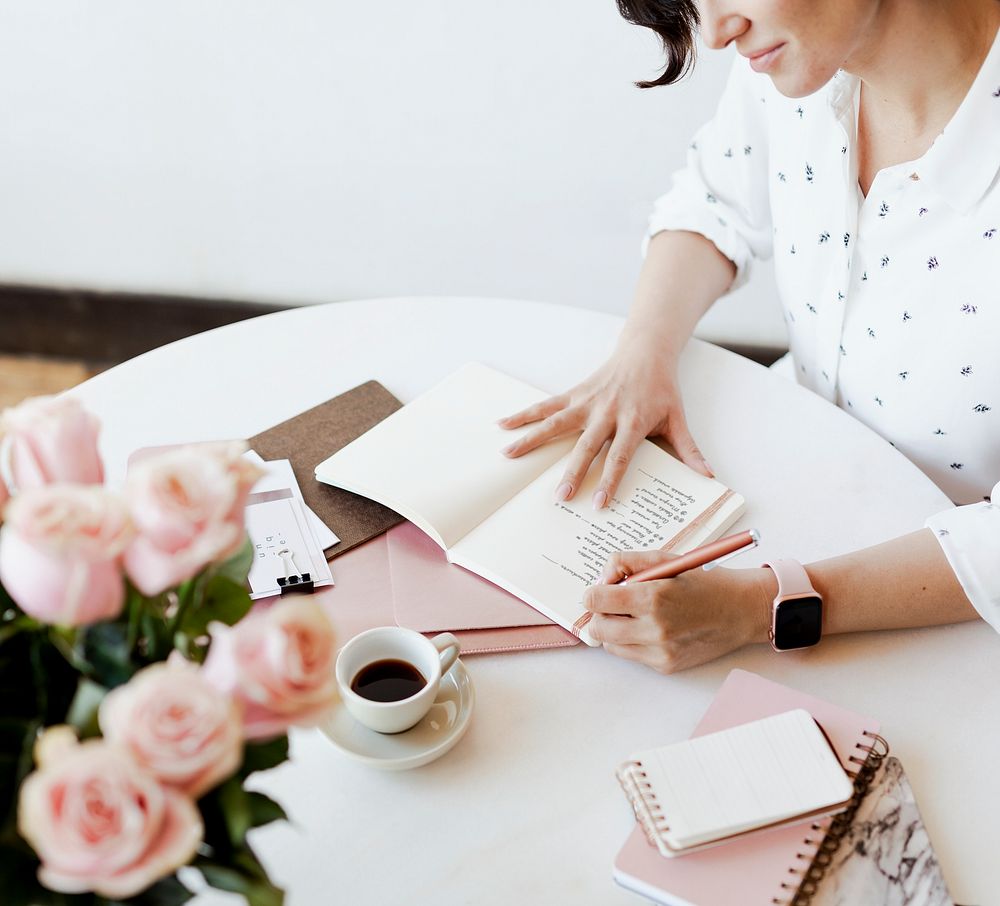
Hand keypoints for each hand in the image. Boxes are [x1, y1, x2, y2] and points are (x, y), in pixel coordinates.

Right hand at [497, 350, 711, 509]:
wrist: (646, 351)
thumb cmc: (662, 388)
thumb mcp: (678, 418)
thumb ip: (689, 449)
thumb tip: (708, 477)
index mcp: (632, 421)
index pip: (620, 456)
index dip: (609, 480)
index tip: (597, 504)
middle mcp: (606, 412)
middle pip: (586, 446)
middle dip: (573, 472)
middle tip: (560, 496)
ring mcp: (586, 402)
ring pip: (556, 423)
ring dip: (532, 439)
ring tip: (509, 455)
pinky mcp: (574, 394)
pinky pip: (546, 406)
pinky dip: (524, 414)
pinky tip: (503, 424)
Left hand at [583, 549, 771, 673]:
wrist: (741, 610)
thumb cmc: (704, 581)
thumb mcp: (665, 559)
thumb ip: (626, 563)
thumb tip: (601, 579)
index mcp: (653, 596)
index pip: (596, 601)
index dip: (594, 593)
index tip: (601, 590)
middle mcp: (655, 628)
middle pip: (598, 628)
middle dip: (600, 614)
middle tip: (615, 604)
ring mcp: (661, 651)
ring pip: (611, 645)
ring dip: (615, 630)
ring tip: (636, 615)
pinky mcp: (666, 666)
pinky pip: (632, 655)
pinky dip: (633, 642)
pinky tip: (653, 628)